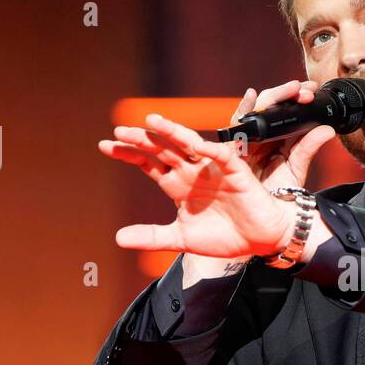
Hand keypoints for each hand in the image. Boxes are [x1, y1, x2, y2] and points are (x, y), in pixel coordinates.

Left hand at [97, 80, 336, 259]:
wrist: (260, 241)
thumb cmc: (225, 237)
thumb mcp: (181, 239)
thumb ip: (152, 236)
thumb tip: (118, 238)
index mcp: (178, 185)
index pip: (148, 163)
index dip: (128, 153)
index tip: (104, 146)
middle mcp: (192, 172)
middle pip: (163, 149)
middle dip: (142, 139)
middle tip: (119, 131)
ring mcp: (212, 170)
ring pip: (188, 144)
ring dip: (171, 132)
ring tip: (151, 122)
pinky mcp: (236, 172)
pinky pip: (222, 156)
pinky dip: (210, 149)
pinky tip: (195, 144)